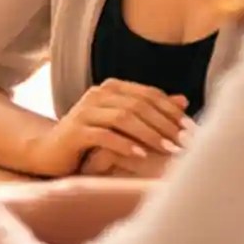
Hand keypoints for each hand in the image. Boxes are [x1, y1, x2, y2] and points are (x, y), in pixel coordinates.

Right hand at [24, 79, 190, 176]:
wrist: (50, 152)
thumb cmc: (92, 138)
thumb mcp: (122, 124)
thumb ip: (149, 111)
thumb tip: (183, 100)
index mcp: (111, 88)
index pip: (149, 94)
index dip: (172, 111)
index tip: (192, 130)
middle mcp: (97, 94)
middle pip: (139, 104)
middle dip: (166, 124)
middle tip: (186, 143)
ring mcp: (84, 111)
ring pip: (123, 117)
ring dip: (150, 134)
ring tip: (169, 150)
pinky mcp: (74, 132)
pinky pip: (103, 135)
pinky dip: (124, 144)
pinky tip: (141, 155)